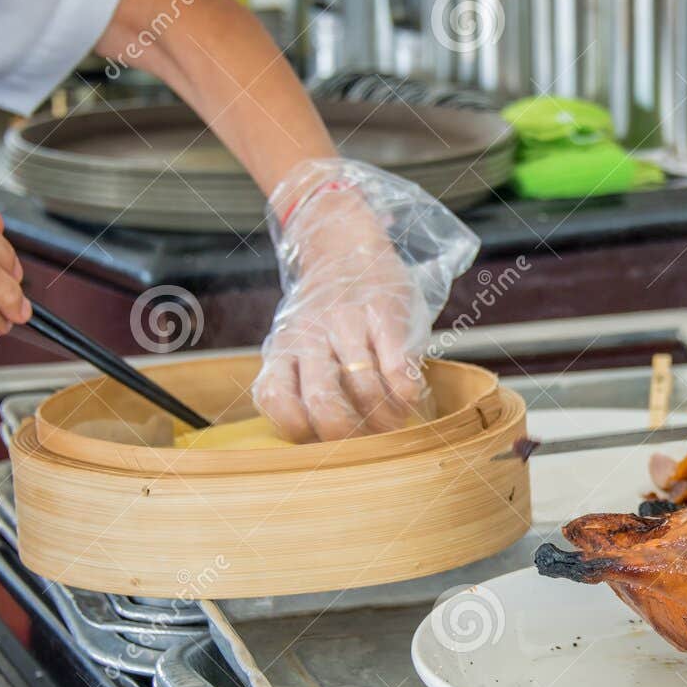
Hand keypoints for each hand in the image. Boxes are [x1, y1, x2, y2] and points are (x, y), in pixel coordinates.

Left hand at [253, 159, 478, 440]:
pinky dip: (404, 387)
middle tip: (370, 440)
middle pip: (322, 402)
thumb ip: (298, 382)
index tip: (325, 440)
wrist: (341, 244)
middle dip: (351, 433)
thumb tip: (321, 442)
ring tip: (397, 420)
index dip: (302, 431)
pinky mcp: (380, 310)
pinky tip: (411, 396)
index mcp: (281, 349)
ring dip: (385, 415)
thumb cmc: (325, 313)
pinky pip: (393, 358)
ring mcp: (345, 321)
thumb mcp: (296, 342)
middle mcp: (309, 336)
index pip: (275, 401)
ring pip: (361, 384)